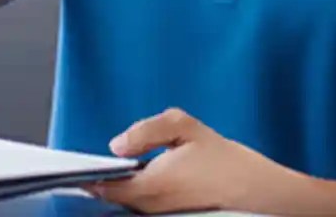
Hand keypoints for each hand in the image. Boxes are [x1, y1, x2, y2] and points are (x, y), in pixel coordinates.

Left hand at [85, 108, 294, 214]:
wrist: (260, 193)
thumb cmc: (226, 160)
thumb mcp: (186, 128)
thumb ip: (147, 130)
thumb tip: (117, 145)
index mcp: (151, 185)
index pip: (104, 187)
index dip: (88, 175)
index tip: (76, 165)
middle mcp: (153, 207)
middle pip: (113, 196)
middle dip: (102, 180)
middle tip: (92, 162)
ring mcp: (163, 216)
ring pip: (128, 202)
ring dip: (120, 187)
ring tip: (115, 168)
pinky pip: (144, 206)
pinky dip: (137, 193)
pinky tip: (141, 177)